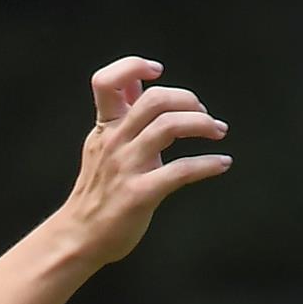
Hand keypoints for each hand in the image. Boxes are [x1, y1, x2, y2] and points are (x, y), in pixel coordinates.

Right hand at [55, 57, 231, 266]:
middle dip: (188, 100)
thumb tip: (135, 81)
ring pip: (170, 127)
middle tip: (204, 114)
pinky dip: (208, 164)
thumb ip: (120, 114)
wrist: (80, 237)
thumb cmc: (97, 192)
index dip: (133, 66)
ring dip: (202, 125)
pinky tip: (222, 163)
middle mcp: (114, 142)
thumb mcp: (102, 145)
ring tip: (218, 132)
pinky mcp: (140, 194)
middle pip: (154, 100)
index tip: (158, 72)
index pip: (107, 81)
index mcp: (105, 127)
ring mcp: (126, 167)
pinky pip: (181, 171)